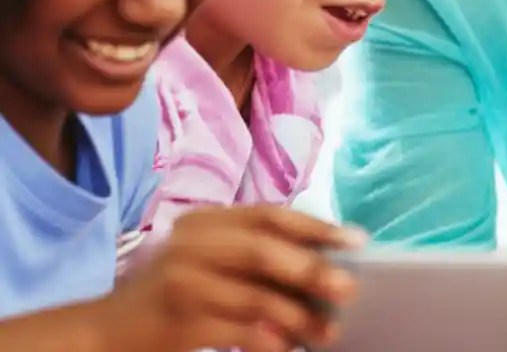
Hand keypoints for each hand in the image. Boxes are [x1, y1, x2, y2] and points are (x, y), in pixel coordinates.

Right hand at [94, 205, 363, 351]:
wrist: (102, 333)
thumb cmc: (171, 296)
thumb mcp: (208, 262)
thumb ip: (256, 257)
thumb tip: (326, 268)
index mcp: (205, 222)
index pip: (270, 215)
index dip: (317, 226)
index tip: (356, 241)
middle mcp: (190, 244)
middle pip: (264, 250)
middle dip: (313, 270)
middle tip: (350, 288)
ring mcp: (180, 281)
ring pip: (255, 295)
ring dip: (298, 316)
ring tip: (327, 331)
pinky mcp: (176, 321)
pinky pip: (236, 330)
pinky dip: (267, 339)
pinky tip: (287, 348)